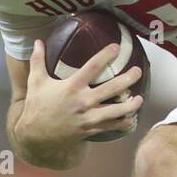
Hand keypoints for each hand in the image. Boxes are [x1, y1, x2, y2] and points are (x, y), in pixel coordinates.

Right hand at [18, 39, 143, 147]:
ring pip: (117, 111)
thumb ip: (37, 60)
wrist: (36, 135)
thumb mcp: (36, 81)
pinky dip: (123, 124)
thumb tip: (37, 41)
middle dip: (128, 79)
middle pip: (112, 88)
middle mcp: (83, 101)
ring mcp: (89, 117)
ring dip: (131, 105)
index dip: (106, 55)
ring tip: (140, 98)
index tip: (117, 47)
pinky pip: (112, 127)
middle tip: (138, 71)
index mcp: (72, 86)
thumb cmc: (37, 106)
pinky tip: (132, 119)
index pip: (92, 67)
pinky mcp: (91, 129)